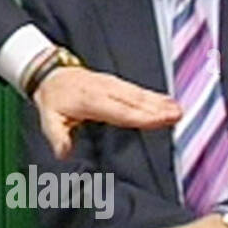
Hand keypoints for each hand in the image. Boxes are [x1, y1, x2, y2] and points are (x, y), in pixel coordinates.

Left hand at [32, 65, 180, 158]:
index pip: (120, 111)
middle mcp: (104, 90)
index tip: (159, 120)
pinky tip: (167, 101)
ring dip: (159, 101)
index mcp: (90, 101)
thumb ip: (58, 137)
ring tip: (178, 109)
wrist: (50, 73)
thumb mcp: (48, 119)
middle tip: (178, 115)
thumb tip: (64, 153)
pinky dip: (153, 95)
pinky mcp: (115, 82)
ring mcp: (111, 84)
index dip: (140, 116)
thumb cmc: (52, 99)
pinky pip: (136, 89)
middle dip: (157, 108)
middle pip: (135, 101)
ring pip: (138, 93)